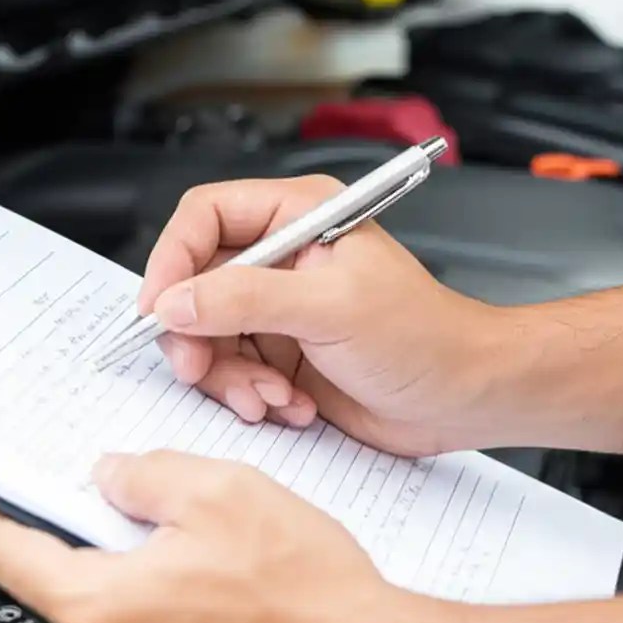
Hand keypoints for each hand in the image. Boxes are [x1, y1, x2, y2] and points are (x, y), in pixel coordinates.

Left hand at [0, 450, 461, 622]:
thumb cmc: (295, 584)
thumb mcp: (214, 491)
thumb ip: (144, 474)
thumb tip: (111, 474)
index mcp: (100, 601)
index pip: (8, 554)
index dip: (6, 503)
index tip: (17, 475)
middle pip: (50, 571)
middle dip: (71, 516)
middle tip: (101, 476)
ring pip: (94, 585)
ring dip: (114, 541)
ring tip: (156, 505)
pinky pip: (132, 606)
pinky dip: (143, 568)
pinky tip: (185, 542)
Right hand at [138, 176, 510, 455]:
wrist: (464, 397)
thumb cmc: (425, 336)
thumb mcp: (331, 308)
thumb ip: (245, 298)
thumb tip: (175, 301)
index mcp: (297, 216)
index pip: (204, 218)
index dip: (172, 260)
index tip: (158, 309)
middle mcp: (281, 259)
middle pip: (194, 284)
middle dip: (195, 334)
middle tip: (200, 367)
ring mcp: (278, 310)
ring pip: (206, 336)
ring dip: (228, 375)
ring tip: (271, 394)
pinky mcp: (280, 355)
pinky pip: (231, 373)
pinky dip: (250, 396)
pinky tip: (291, 405)